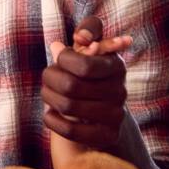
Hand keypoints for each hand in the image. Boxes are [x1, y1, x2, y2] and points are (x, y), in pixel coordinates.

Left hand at [45, 15, 131, 168]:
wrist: (101, 114)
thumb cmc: (88, 73)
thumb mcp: (90, 47)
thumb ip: (88, 32)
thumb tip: (74, 40)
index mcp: (116, 66)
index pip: (85, 65)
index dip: (64, 60)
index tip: (60, 58)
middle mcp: (120, 91)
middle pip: (70, 85)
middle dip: (50, 79)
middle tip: (47, 78)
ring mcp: (116, 115)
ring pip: (68, 106)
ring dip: (49, 97)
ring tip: (48, 94)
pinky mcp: (108, 136)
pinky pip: (70, 130)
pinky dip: (52, 120)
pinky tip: (50, 113)